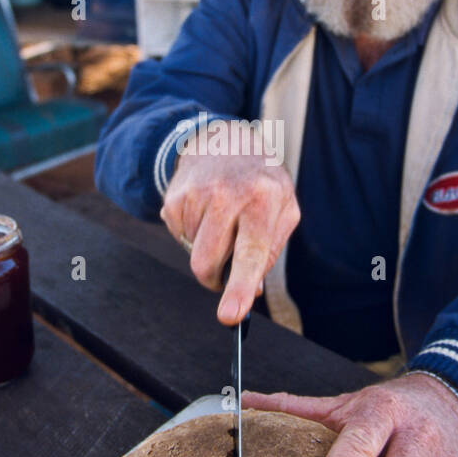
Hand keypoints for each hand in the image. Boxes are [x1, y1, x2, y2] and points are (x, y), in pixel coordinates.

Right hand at [160, 131, 300, 324]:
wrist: (224, 139)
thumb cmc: (261, 183)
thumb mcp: (283, 208)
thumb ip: (271, 250)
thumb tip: (249, 292)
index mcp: (263, 199)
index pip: (251, 253)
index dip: (239, 287)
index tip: (230, 317)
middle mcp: (227, 195)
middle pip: (207, 263)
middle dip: (214, 279)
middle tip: (226, 267)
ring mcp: (196, 195)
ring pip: (193, 254)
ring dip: (207, 249)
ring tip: (221, 219)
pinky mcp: (173, 198)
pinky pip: (180, 237)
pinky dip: (192, 234)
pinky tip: (205, 210)